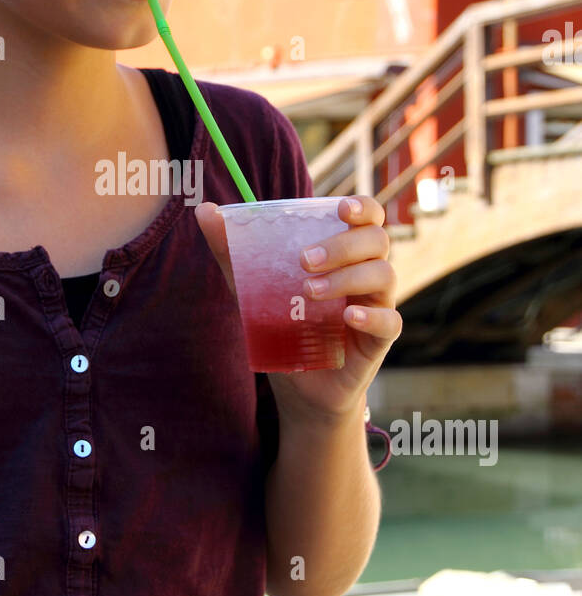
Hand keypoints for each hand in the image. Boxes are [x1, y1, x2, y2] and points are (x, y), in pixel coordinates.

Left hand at [195, 195, 402, 419]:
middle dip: (342, 245)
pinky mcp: (379, 340)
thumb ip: (232, 251)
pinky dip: (370, 316)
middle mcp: (366, 273)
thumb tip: (204, 210)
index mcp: (344, 253)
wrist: (299, 389)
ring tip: (309, 291)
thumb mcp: (253, 289)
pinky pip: (390, 321)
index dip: (362, 206)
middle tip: (304, 260)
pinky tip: (347, 318)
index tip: (340, 208)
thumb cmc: (283, 328)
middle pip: (376, 240)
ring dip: (347, 278)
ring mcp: (376, 305)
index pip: (367, 217)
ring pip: (384, 275)